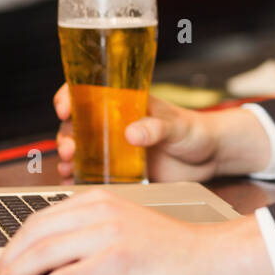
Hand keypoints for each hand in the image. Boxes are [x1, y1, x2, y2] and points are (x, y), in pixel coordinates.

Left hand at [0, 189, 212, 274]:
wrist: (205, 255)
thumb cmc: (166, 248)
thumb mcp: (120, 228)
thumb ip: (86, 233)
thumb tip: (45, 257)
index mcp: (98, 198)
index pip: (41, 218)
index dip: (13, 243)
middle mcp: (101, 210)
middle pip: (36, 234)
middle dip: (6, 261)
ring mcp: (108, 233)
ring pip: (45, 254)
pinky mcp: (116, 259)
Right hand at [53, 84, 220, 182]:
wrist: (209, 157)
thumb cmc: (194, 130)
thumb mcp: (176, 125)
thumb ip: (156, 127)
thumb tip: (132, 133)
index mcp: (125, 103)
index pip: (89, 92)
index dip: (70, 96)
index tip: (65, 108)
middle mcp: (114, 125)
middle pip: (77, 124)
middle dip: (66, 135)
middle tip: (69, 148)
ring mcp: (115, 148)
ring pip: (80, 149)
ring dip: (68, 157)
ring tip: (68, 166)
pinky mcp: (120, 172)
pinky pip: (92, 174)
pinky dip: (79, 178)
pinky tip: (73, 182)